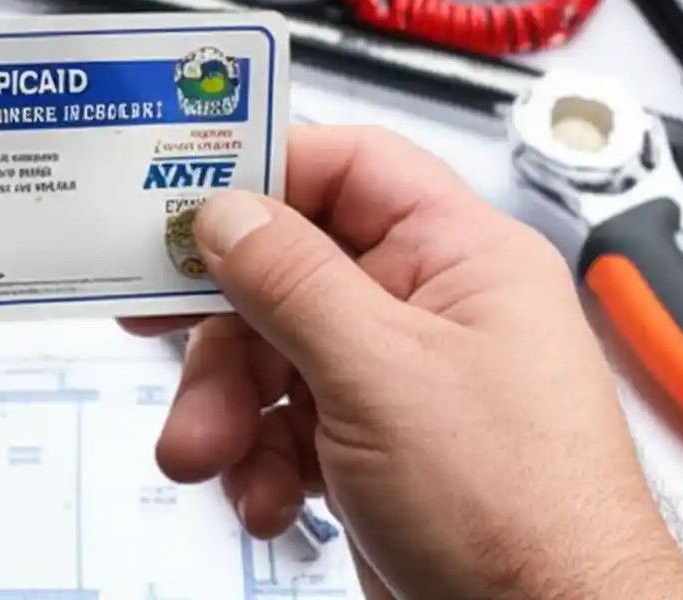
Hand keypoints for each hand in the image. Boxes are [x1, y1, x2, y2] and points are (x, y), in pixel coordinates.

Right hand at [125, 126, 682, 598]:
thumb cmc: (521, 513)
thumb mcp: (383, 375)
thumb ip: (293, 282)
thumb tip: (227, 213)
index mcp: (459, 259)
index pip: (349, 169)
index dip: (264, 171)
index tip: (182, 193)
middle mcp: (425, 309)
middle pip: (286, 272)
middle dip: (223, 328)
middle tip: (160, 334)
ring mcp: (393, 379)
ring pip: (270, 355)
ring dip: (226, 407)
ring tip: (208, 453)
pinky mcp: (365, 441)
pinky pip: (279, 421)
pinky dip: (254, 459)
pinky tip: (265, 496)